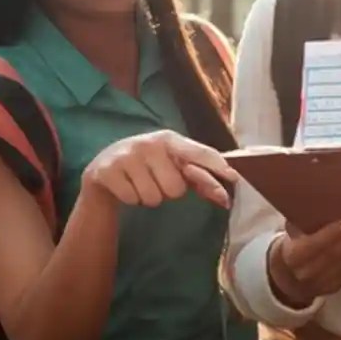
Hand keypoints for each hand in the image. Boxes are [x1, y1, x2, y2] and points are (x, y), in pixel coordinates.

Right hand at [81, 129, 237, 209]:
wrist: (105, 167)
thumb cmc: (149, 166)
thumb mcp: (172, 165)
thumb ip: (199, 178)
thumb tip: (226, 198)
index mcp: (170, 139)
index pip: (199, 152)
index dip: (217, 166)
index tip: (234, 177)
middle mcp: (150, 144)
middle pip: (176, 188)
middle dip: (169, 192)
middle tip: (156, 181)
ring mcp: (127, 156)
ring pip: (154, 198)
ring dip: (149, 197)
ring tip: (141, 183)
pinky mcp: (108, 171)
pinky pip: (133, 200)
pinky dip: (131, 199)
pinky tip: (127, 187)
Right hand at [267, 220, 340, 306]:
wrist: (290, 277)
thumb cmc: (295, 244)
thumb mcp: (293, 233)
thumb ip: (302, 221)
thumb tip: (321, 202)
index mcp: (294, 256)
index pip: (314, 245)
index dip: (331, 234)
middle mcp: (306, 272)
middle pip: (333, 256)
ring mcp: (321, 283)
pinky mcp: (334, 287)